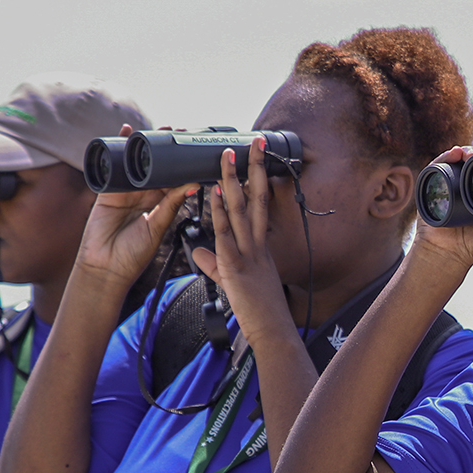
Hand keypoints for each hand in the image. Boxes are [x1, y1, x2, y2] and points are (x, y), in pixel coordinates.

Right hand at [74, 124, 194, 287]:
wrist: (106, 267)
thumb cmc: (133, 254)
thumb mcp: (157, 226)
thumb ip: (171, 205)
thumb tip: (192, 183)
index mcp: (161, 205)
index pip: (174, 179)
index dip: (182, 164)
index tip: (193, 148)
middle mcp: (145, 195)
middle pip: (156, 167)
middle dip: (165, 149)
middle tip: (177, 131)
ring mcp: (127, 191)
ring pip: (136, 163)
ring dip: (144, 145)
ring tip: (156, 129)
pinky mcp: (109, 189)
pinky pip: (113, 164)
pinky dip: (117, 147)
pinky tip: (125, 132)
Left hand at [191, 138, 295, 333]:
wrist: (271, 330)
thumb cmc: (259, 311)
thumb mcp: (235, 283)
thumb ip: (216, 264)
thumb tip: (200, 253)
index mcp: (260, 246)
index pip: (258, 206)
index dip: (255, 181)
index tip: (254, 159)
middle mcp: (257, 244)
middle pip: (257, 198)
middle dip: (255, 168)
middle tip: (254, 142)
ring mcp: (248, 252)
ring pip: (241, 209)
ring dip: (233, 180)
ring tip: (228, 155)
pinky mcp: (236, 266)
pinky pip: (226, 234)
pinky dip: (219, 212)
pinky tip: (212, 194)